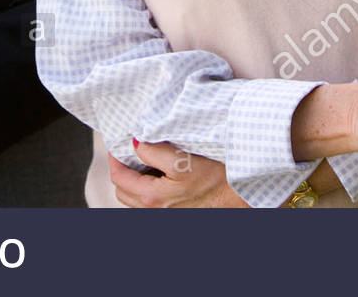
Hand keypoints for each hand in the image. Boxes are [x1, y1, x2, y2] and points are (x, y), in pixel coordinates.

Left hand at [109, 140, 249, 207]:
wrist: (242, 195)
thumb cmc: (218, 178)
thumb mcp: (183, 160)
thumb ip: (154, 151)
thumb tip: (135, 143)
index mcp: (152, 197)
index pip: (119, 178)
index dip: (115, 157)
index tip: (117, 143)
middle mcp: (156, 211)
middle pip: (124, 190)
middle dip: (122, 170)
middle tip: (128, 150)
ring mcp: (166, 214)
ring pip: (136, 198)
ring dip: (134, 180)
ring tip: (144, 161)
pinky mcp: (176, 212)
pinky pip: (151, 203)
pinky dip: (148, 188)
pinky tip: (162, 174)